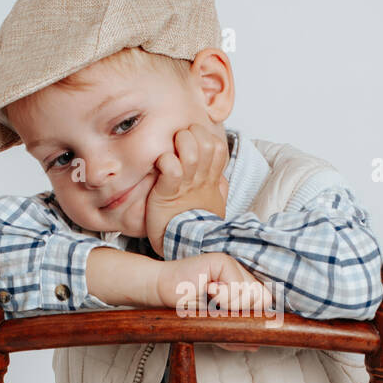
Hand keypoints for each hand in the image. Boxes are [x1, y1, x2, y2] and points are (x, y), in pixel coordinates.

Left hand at [145, 123, 229, 255]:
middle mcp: (201, 181)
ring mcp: (186, 186)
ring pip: (190, 150)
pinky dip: (165, 161)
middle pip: (207, 142)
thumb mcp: (212, 203)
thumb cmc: (192, 224)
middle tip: (179, 142)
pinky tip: (161, 166)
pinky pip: (172, 169)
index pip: (219, 146)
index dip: (206, 136)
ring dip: (179, 143)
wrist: (184, 249)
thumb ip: (217, 186)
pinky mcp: (168, 193)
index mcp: (210, 181)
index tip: (192, 142)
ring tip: (171, 151)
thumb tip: (221, 173)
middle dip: (191, 134)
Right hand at [154, 253, 271, 350]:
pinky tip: (207, 290)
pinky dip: (222, 297)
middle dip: (241, 313)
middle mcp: (240, 274)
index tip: (233, 320)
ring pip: (250, 294)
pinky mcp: (221, 261)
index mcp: (241, 287)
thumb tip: (256, 344)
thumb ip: (233, 333)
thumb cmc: (183, 308)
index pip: (265, 302)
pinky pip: (236, 286)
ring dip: (229, 305)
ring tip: (209, 297)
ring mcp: (232, 265)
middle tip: (218, 308)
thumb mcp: (213, 324)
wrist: (159, 293)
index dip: (255, 316)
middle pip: (262, 300)